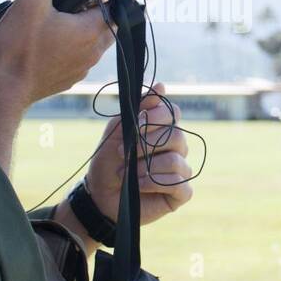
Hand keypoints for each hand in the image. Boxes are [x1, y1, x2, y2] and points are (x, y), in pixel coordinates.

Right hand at [0, 0, 116, 109]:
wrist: (4, 89)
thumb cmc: (19, 50)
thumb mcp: (30, 0)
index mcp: (91, 31)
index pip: (122, 6)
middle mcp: (93, 51)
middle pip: (111, 22)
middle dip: (105, 4)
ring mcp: (82, 66)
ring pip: (96, 38)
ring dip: (90, 22)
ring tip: (72, 7)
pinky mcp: (69, 76)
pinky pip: (82, 53)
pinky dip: (77, 39)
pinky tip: (56, 32)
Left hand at [84, 81, 192, 228]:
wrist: (99, 195)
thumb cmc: (109, 162)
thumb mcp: (119, 130)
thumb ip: (139, 109)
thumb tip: (161, 86)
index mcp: (163, 130)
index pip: (173, 113)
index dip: (157, 117)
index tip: (135, 125)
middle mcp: (176, 148)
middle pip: (176, 136)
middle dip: (147, 144)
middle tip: (124, 153)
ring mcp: (181, 171)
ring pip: (175, 160)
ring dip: (146, 166)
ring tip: (127, 173)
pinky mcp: (181, 193)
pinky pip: (179, 184)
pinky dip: (155, 183)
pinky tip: (139, 186)